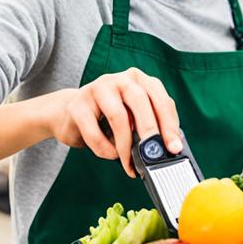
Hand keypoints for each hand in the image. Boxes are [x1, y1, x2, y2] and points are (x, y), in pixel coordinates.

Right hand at [47, 67, 181, 177]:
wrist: (68, 115)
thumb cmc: (107, 119)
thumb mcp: (132, 119)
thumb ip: (149, 128)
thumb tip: (166, 151)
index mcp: (140, 80)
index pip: (160, 99)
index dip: (169, 124)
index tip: (174, 148)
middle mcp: (121, 79)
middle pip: (140, 101)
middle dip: (150, 131)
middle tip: (154, 155)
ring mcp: (98, 88)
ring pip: (118, 116)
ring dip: (125, 145)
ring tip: (129, 163)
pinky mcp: (78, 103)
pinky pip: (94, 130)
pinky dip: (104, 148)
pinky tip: (109, 154)